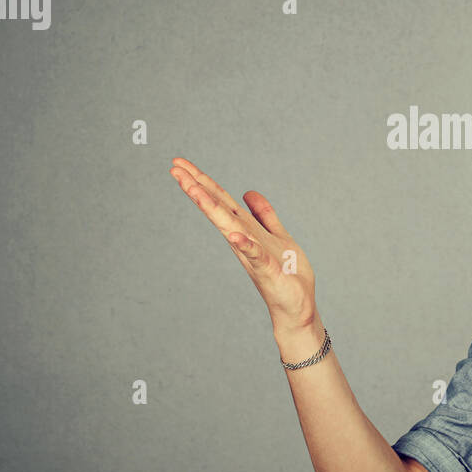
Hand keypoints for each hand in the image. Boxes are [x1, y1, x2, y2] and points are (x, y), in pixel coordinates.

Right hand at [170, 157, 316, 332]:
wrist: (297, 307)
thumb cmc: (287, 275)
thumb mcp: (277, 235)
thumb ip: (264, 214)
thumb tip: (248, 192)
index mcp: (246, 229)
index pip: (221, 200)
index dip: (203, 181)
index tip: (180, 163)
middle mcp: (243, 240)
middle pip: (218, 208)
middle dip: (197, 187)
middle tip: (174, 167)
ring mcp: (253, 255)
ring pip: (230, 227)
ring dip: (211, 208)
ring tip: (194, 189)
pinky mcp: (268, 271)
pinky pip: (255, 255)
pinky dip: (245, 245)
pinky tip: (235, 236)